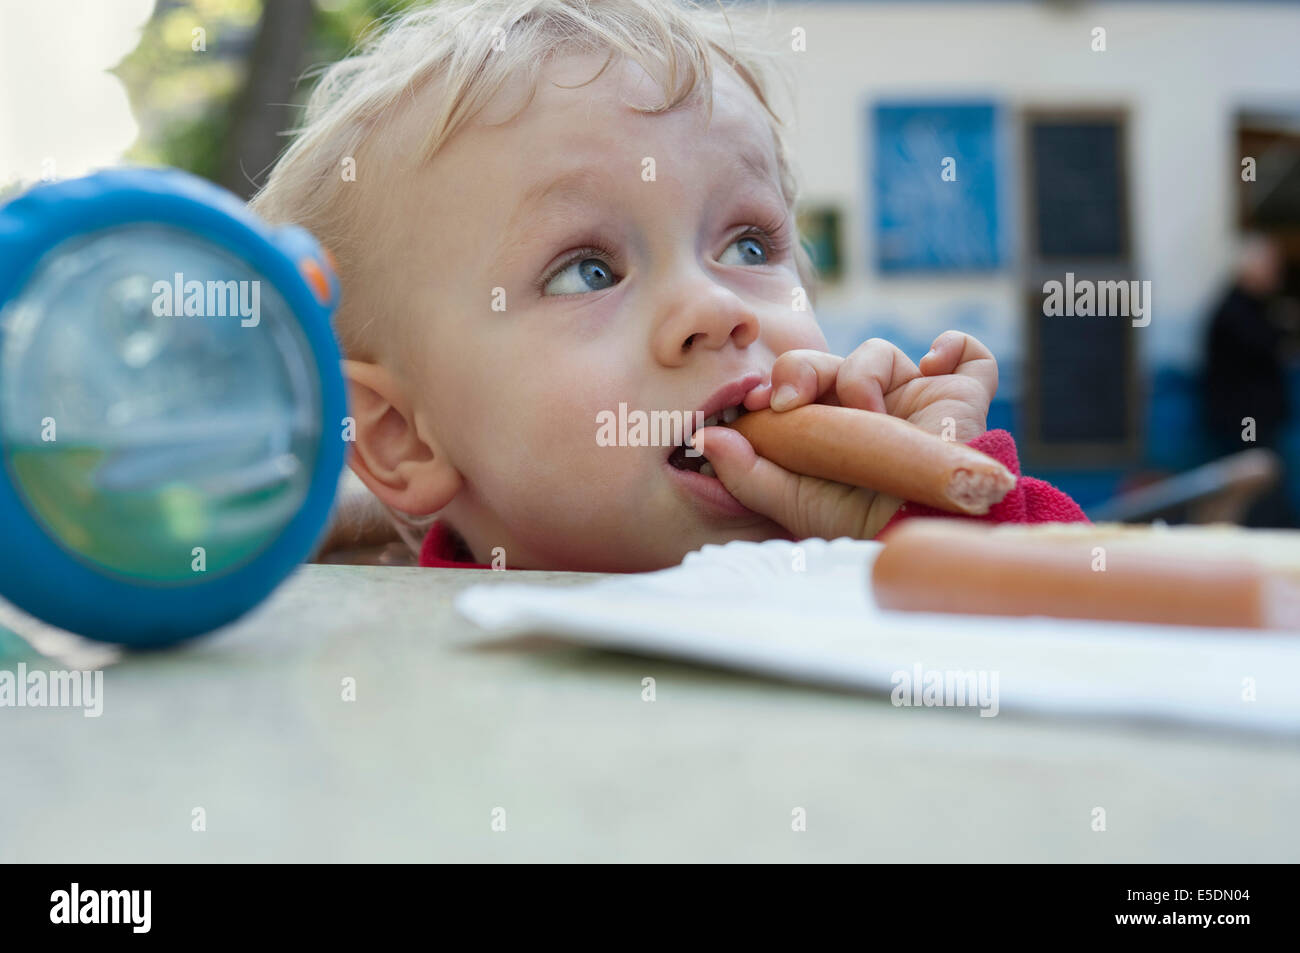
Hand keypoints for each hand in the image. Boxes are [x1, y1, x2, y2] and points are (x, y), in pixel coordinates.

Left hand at [697, 331, 997, 538]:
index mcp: (830, 429)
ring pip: (880, 351)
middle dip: (800, 369)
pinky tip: (932, 362)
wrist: (920, 540)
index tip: (754, 402)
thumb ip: (747, 473)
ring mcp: (916, 400)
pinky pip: (967, 354)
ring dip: (863, 372)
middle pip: (829, 361)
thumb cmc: (858, 528)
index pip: (796, 385)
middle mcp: (870, 409)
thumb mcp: (794, 504)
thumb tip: (705, 439)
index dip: (775, 382)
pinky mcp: (963, 398)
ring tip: (869, 413)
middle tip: (790, 399)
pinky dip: (952, 345)